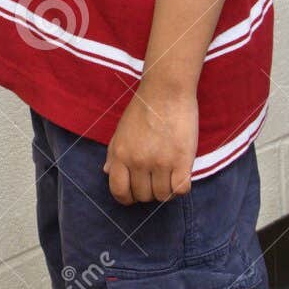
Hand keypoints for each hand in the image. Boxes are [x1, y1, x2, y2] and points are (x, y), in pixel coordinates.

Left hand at [102, 86, 197, 204]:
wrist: (166, 90)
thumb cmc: (144, 108)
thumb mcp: (122, 129)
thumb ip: (113, 153)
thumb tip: (107, 172)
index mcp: (120, 153)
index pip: (118, 191)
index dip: (127, 197)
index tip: (135, 193)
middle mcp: (137, 161)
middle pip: (143, 196)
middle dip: (149, 190)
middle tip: (155, 177)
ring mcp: (160, 162)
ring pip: (162, 196)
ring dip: (166, 189)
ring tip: (169, 174)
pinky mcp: (181, 160)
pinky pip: (180, 190)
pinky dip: (181, 186)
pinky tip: (180, 173)